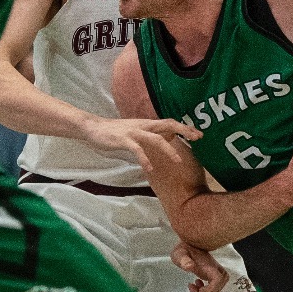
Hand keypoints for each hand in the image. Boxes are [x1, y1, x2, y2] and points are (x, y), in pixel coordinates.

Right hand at [84, 116, 199, 165]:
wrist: (93, 128)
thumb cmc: (116, 132)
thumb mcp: (137, 131)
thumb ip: (152, 134)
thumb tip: (169, 138)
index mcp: (147, 124)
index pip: (170, 123)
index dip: (185, 128)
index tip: (199, 135)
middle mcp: (144, 125)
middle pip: (168, 125)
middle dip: (184, 131)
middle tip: (197, 138)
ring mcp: (134, 132)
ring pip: (156, 138)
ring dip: (168, 149)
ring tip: (178, 161)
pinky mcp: (123, 140)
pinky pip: (137, 149)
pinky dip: (144, 159)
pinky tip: (149, 169)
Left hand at [171, 242, 226, 291]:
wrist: (192, 246)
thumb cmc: (185, 250)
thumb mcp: (180, 253)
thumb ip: (184, 259)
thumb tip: (189, 266)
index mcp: (210, 267)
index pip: (217, 280)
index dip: (209, 290)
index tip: (199, 289)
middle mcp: (217, 273)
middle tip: (191, 291)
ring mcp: (216, 278)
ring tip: (191, 288)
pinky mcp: (214, 280)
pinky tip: (195, 286)